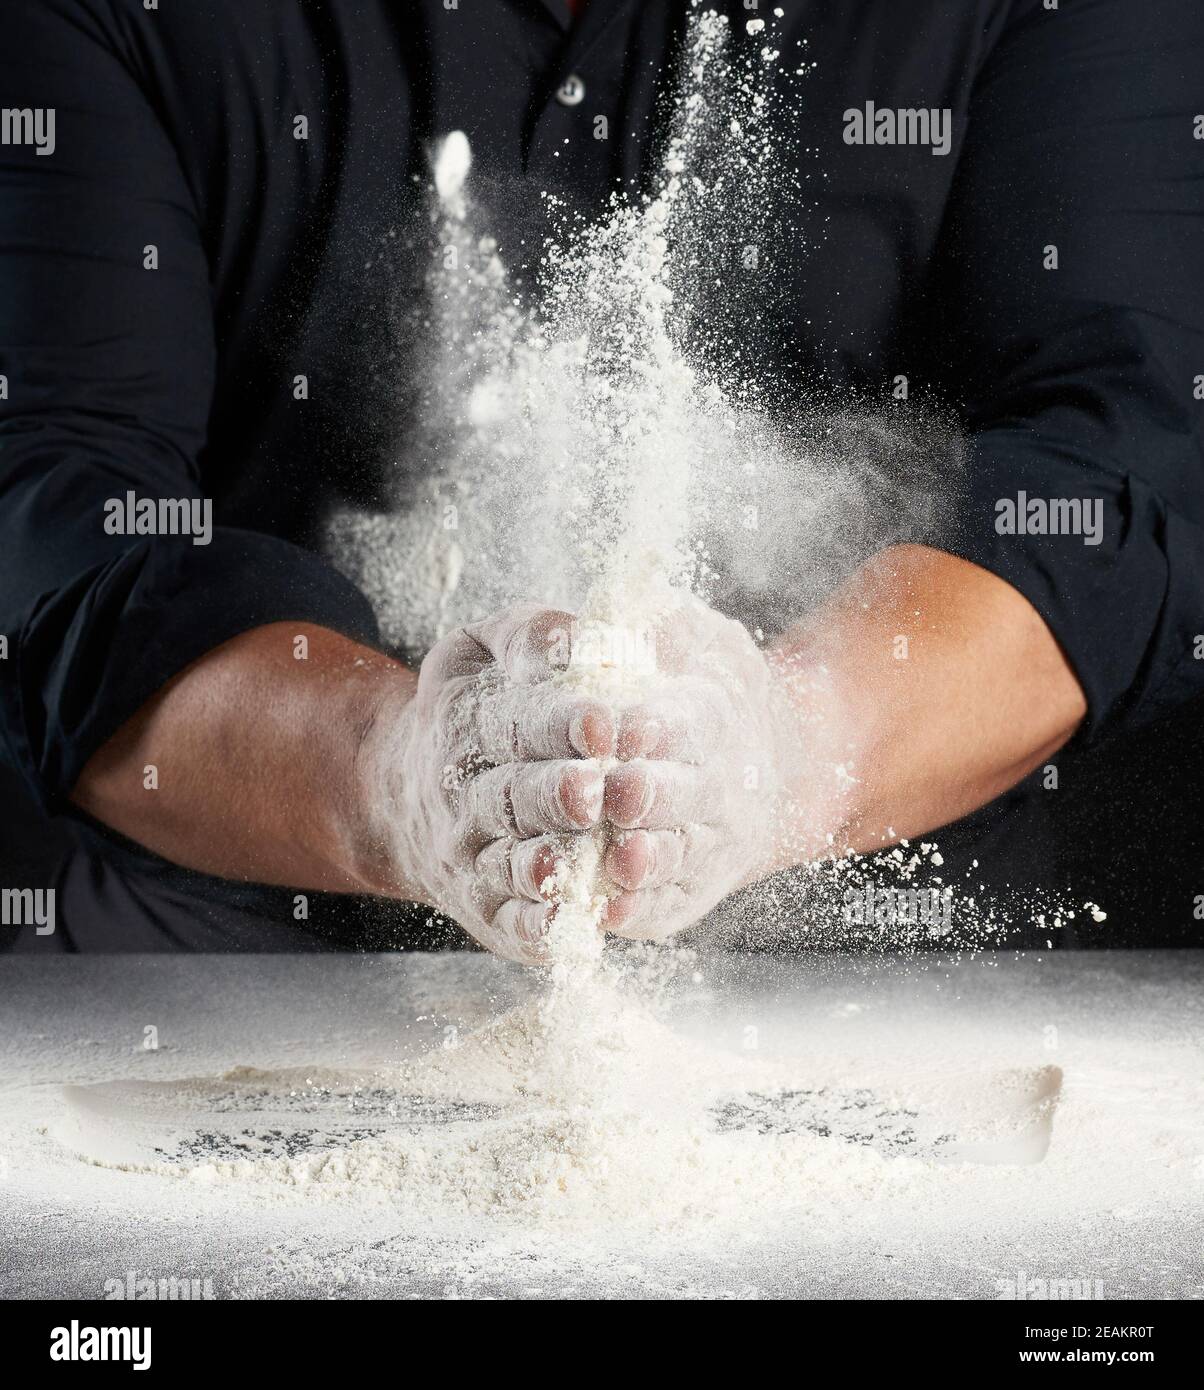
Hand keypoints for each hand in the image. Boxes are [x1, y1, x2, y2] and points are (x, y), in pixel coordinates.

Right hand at [359, 603, 615, 962]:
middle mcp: (466, 797)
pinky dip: (538, 928)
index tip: (603, 722)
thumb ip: (531, 636)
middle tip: (594, 791)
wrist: (406, 793)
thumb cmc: (474, 707)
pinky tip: (570, 924)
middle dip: (555, 796)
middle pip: (513, 798)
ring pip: (509, 864)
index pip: (517, 723)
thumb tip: (575, 636)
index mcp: (470, 727)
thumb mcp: (483, 651)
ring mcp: (474, 858)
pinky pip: (510, 922)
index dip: (561, 724)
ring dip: (544, 868)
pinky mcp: (488, 910)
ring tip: (574, 864)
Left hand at [599, 593, 790, 940]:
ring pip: (677, 857)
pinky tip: (604, 912)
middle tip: (615, 791)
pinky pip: (665, 907)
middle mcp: (716, 786)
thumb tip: (610, 602)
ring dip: (647, 862)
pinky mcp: (686, 893)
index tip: (615, 723)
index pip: (685, 720)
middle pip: (684, 793)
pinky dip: (637, 912)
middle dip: (650, 793)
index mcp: (710, 716)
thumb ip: (643, 617)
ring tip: (618, 860)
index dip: (651, 723)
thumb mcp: (683, 633)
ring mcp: (705, 845)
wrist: (765, 764)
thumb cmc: (700, 681)